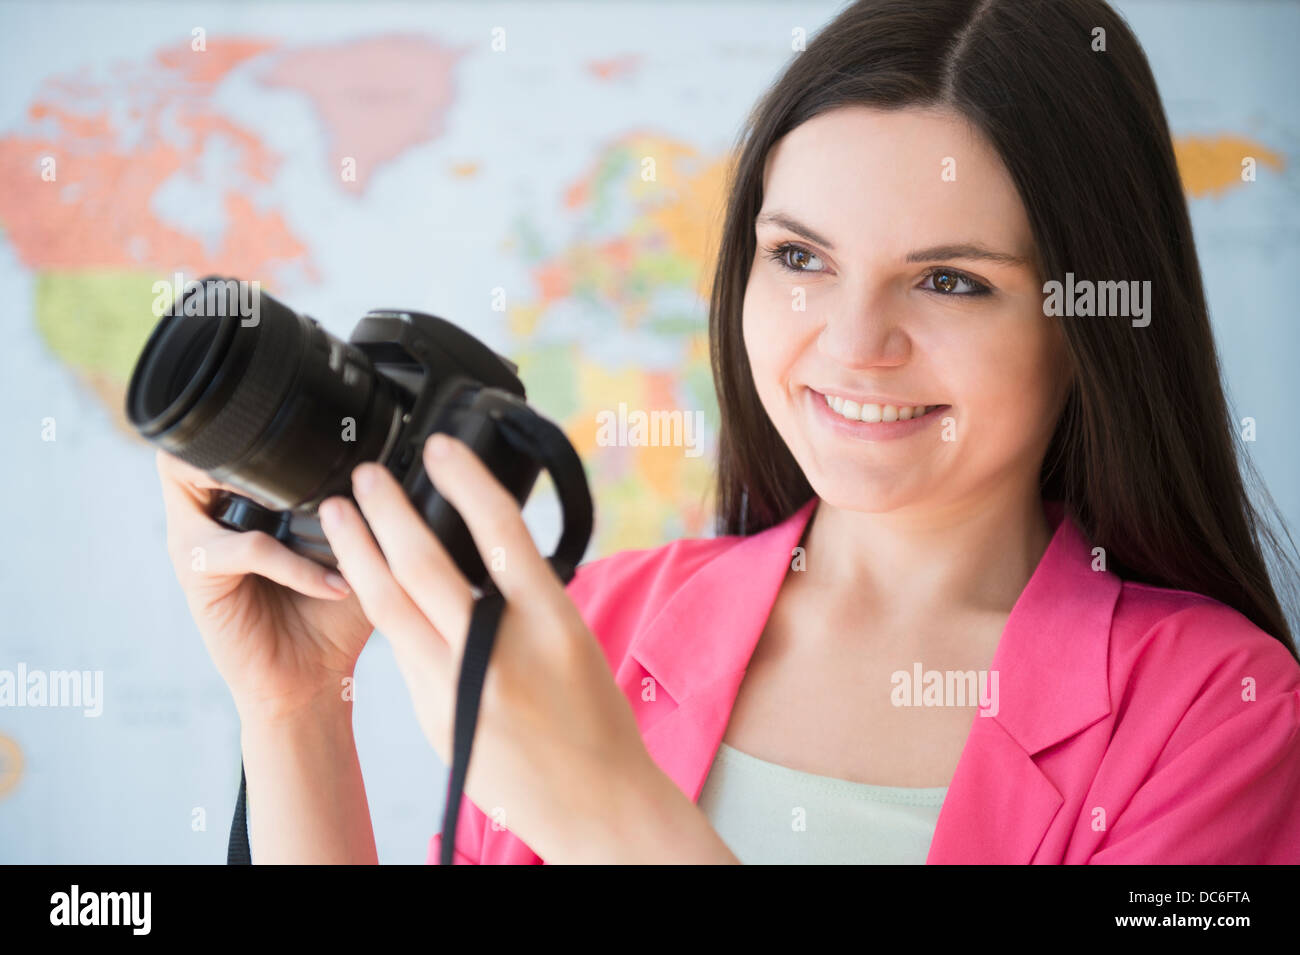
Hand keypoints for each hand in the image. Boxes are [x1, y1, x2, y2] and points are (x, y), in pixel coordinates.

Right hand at [155, 449, 373, 722]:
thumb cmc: (334, 613)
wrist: (315, 681)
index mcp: (239, 500)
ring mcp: (195, 543)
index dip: (254, 424)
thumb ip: (364, 502)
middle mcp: (207, 514)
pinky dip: (293, 565)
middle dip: (242, 450)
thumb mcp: (356, 545)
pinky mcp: (199, 578)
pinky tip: (333, 585)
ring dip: (262, 495)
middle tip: (308, 469)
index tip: (326, 431)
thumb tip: (400, 461)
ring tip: (325, 516)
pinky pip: (244, 550)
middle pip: (185, 450)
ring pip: (197, 483)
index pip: (220, 438)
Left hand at [316, 433, 657, 861]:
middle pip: (424, 566)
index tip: (439, 448)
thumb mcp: (572, 638)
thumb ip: (524, 596)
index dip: (464, 480)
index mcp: (549, 621)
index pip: (498, 531)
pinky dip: (385, 607)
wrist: (594, 804)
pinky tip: (370, 581)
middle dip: (388, 511)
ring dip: (358, 554)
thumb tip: (474, 551)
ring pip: (390, 607)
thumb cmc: (594, 717)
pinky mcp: (430, 716)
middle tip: (365, 475)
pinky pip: (401, 649)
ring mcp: (454, 688)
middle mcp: (496, 653)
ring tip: (338, 515)